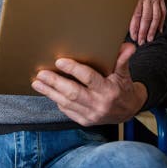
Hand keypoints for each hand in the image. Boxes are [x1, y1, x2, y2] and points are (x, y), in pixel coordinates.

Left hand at [31, 43, 147, 125]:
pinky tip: (48, 92)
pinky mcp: (85, 121)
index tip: (59, 61)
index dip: (73, 69)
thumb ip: (122, 60)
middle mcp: (99, 104)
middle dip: (55, 82)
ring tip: (37, 82)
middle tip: (41, 73)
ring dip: (50, 92)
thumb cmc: (123, 88)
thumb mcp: (124, 73)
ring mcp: (91, 115)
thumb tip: (129, 47)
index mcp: (109, 90)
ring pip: (66, 103)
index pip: (88, 78)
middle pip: (72, 93)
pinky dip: (57, 100)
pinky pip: (67, 111)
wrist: (128, 111)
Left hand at [119, 0, 165, 43]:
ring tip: (149, 38)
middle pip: (147, 17)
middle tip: (140, 41)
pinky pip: (162, 11)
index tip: (133, 35)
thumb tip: (117, 11)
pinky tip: (158, 29)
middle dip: (143, 31)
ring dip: (152, 29)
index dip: (135, 26)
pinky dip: (161, 21)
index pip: (136, 14)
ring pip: (156, 16)